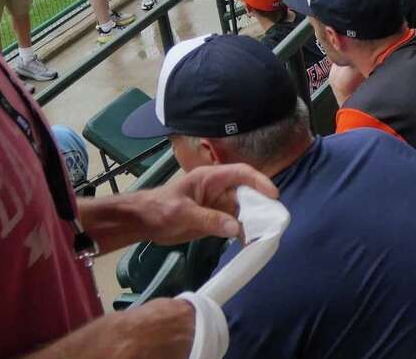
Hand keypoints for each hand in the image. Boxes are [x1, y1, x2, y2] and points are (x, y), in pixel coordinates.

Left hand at [81, 164, 277, 249]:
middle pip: (245, 193)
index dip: (259, 181)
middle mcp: (217, 189)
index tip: (273, 195)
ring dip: (252, 221)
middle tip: (273, 221)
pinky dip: (241, 232)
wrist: (142, 222)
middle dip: (260, 205)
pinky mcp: (213, 219)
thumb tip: (236, 228)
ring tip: (262, 236)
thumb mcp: (182, 214)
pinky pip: (232, 224)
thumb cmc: (159, 210)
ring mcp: (216, 205)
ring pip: (241, 210)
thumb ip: (209, 220)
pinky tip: (247, 243)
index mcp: (210, 178)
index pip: (241, 173)